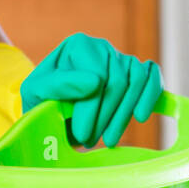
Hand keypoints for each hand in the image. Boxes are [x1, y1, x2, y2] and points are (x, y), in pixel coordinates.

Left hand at [20, 33, 161, 147]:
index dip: (90, 109)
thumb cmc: (42, 97)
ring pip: (135, 82)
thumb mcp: (37, 91)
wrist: (50, 105)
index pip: (96, 76)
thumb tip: (95, 81)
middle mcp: (102, 47)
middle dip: (105, 117)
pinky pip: (152, 76)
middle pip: (117, 82)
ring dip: (123, 116)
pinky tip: (140, 117)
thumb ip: (60, 84)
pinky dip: (150, 95)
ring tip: (109, 140)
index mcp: (78, 45)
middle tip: (89, 142)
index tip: (80, 134)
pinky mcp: (135, 70)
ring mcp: (120, 57)